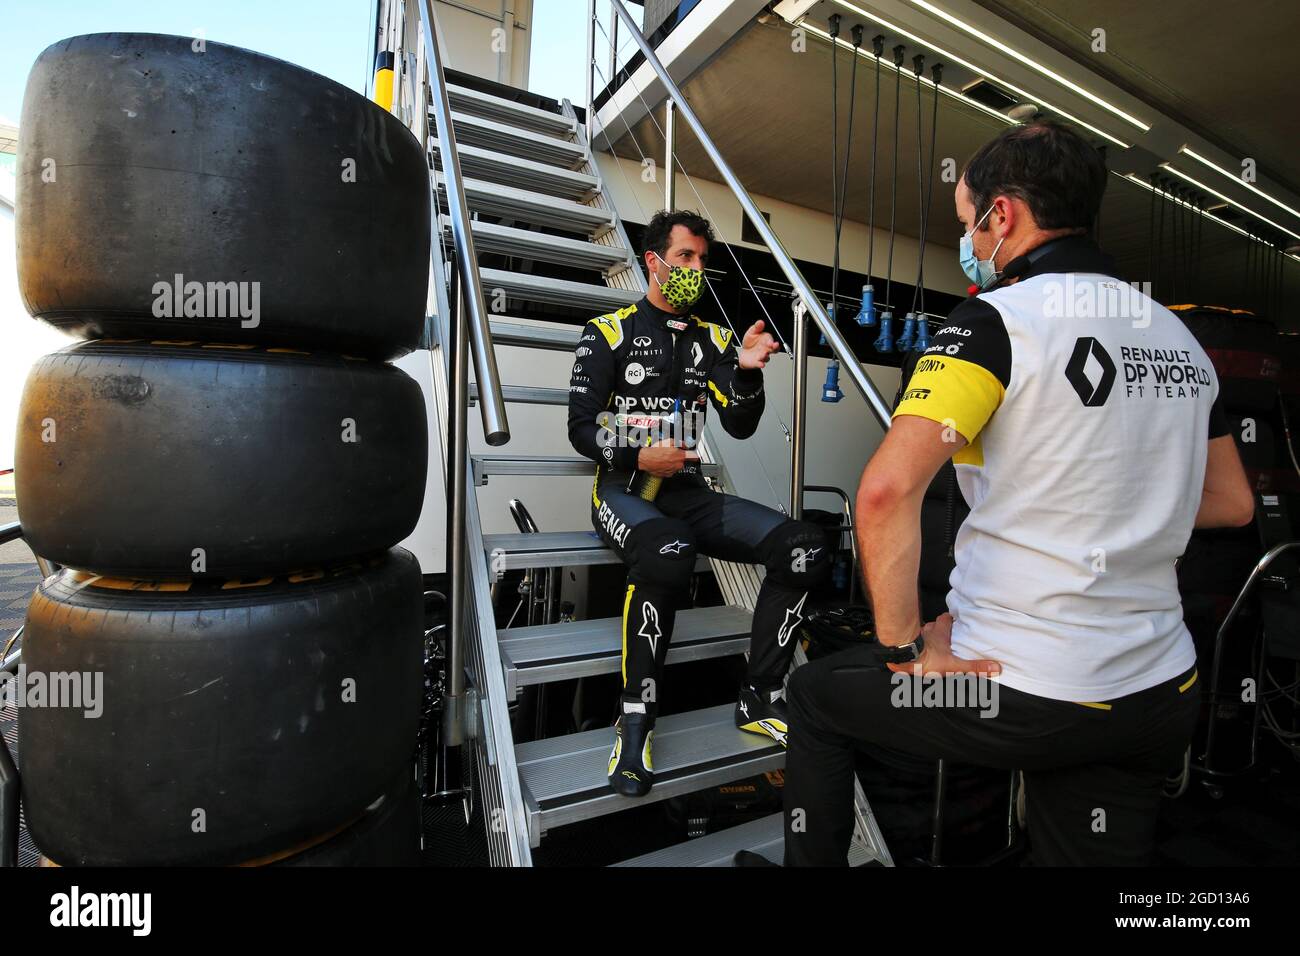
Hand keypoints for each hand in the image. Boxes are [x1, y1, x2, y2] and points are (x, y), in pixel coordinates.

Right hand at [638, 440, 699, 476]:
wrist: (646, 459)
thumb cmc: (655, 451)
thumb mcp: (669, 441)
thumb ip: (680, 443)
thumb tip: (685, 444)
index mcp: (680, 456)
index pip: (693, 456)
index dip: (694, 454)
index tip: (695, 454)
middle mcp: (678, 465)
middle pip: (683, 461)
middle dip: (679, 457)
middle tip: (672, 452)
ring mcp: (672, 470)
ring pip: (676, 465)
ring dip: (672, 462)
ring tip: (664, 456)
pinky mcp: (667, 474)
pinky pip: (670, 470)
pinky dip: (667, 466)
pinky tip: (662, 461)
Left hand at [738, 320, 779, 369]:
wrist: (744, 352)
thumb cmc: (750, 342)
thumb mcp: (752, 332)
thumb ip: (757, 327)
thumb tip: (760, 322)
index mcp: (767, 341)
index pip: (772, 341)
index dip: (772, 342)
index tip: (771, 342)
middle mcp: (766, 349)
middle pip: (774, 350)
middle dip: (774, 348)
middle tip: (773, 346)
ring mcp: (762, 356)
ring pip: (766, 357)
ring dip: (766, 356)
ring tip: (764, 354)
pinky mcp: (757, 362)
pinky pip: (760, 364)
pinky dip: (760, 364)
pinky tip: (761, 364)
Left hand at [886, 613, 1001, 676]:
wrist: (902, 658)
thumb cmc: (926, 660)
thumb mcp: (954, 666)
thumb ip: (974, 667)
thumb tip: (995, 667)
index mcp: (940, 633)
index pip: (946, 619)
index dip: (950, 618)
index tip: (954, 619)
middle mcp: (926, 631)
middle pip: (933, 624)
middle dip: (938, 628)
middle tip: (944, 634)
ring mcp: (913, 636)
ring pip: (921, 632)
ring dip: (925, 636)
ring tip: (929, 644)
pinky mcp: (902, 643)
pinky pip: (908, 640)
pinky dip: (911, 644)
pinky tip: (913, 651)